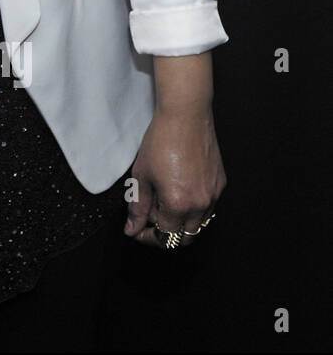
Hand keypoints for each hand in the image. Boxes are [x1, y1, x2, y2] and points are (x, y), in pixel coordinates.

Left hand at [125, 105, 224, 248]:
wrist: (185, 117)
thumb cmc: (161, 141)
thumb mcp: (141, 175)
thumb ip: (137, 206)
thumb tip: (132, 229)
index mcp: (178, 204)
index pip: (164, 237)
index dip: (148, 236)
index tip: (138, 229)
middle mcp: (201, 204)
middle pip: (184, 237)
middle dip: (165, 233)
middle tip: (149, 216)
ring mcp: (214, 195)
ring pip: (198, 224)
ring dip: (180, 221)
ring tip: (162, 198)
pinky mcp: (221, 185)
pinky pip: (208, 207)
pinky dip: (193, 207)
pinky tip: (178, 188)